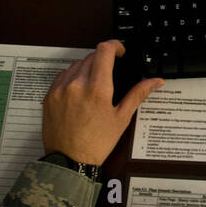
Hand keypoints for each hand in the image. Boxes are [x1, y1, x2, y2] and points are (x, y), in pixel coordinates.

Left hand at [42, 40, 162, 165]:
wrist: (69, 161)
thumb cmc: (97, 142)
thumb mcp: (122, 118)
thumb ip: (138, 94)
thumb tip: (156, 81)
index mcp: (97, 88)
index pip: (104, 50)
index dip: (115, 45)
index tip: (120, 51)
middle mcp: (76, 84)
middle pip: (91, 56)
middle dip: (103, 60)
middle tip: (110, 72)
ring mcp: (60, 89)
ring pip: (76, 64)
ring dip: (88, 67)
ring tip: (95, 84)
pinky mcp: (49, 96)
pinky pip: (62, 76)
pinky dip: (73, 77)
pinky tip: (80, 91)